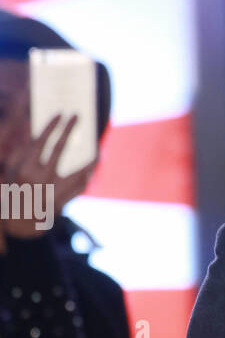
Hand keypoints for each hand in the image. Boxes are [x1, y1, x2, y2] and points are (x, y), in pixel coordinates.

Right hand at [0, 81, 92, 249]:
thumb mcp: (13, 170)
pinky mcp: (60, 205)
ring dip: (90, 160)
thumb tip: (34, 127)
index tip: (60, 113)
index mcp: (23, 169)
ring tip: (98, 151)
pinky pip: (78, 189)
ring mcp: (51, 193)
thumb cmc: (14, 191)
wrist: (15, 224)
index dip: (51, 126)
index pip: (40, 141)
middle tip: (77, 116)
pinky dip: (85, 179)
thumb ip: (24, 150)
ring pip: (78, 172)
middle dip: (69, 130)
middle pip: (59, 149)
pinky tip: (91, 171)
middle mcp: (38, 180)